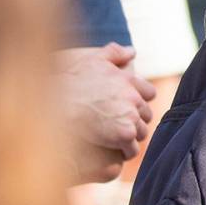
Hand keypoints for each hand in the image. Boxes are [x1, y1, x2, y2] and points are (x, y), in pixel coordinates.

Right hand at [55, 43, 156, 182]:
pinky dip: (125, 152)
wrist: (55, 106)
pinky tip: (114, 153)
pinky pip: (132, 149)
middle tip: (120, 126)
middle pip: (146, 114)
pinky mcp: (124, 134)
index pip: (149, 93)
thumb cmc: (70, 84)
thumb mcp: (92, 61)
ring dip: (131, 137)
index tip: (128, 108)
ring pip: (141, 132)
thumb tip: (132, 51)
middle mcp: (134, 97)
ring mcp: (130, 116)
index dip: (139, 102)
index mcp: (129, 80)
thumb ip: (114, 53)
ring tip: (117, 141)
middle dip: (135, 120)